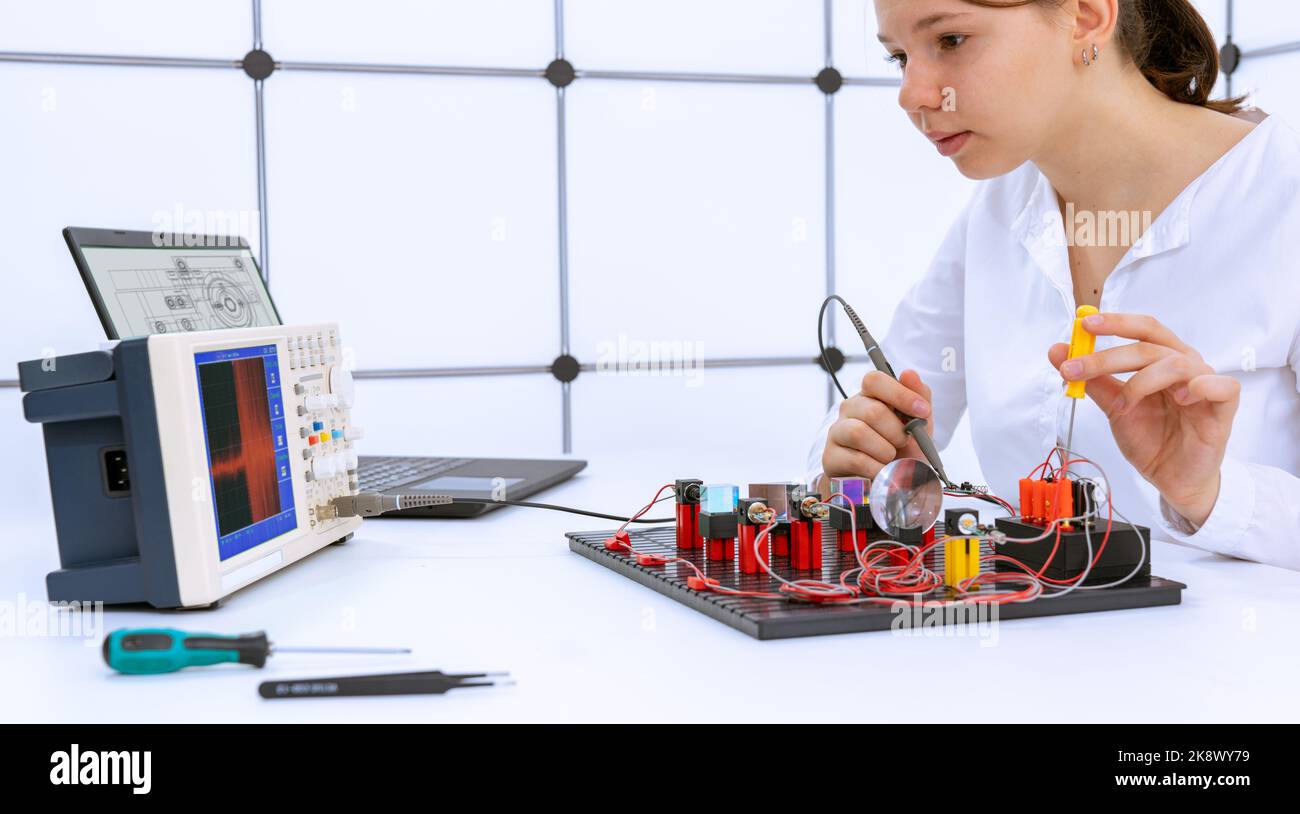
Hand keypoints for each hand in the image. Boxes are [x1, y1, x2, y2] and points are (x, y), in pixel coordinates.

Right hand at [821, 369, 933, 488]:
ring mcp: (837, 431)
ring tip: (891, 457)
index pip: (874, 380)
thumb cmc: (903, 448)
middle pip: (872, 411)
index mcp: (870, 395)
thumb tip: (909, 373)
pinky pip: (855, 459)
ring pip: (859, 433)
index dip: (900, 394)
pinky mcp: (831, 456)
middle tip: (904, 442)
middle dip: (896, 431)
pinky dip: (877, 468)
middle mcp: (850, 409)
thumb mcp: (920, 424)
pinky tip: (882, 470)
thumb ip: (920, 397)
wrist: (889, 480)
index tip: (922, 411)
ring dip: (885, 450)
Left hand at [1048, 312, 1240, 527]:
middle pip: (1150, 346)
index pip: (1142, 329)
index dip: (1116, 323)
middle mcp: (1185, 364)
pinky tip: (1182, 396)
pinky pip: (1223, 386)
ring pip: (1176, 364)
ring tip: (1122, 407)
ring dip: (1140, 383)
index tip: (1083, 324)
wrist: (1171, 478)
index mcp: (1163, 358)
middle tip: (1074, 369)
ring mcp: (1205, 384)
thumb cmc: (1151, 438)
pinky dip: (1201, 386)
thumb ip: (1092, 379)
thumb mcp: (1114, 407)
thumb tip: (1057, 351)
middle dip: (1108, 356)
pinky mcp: (1224, 407)